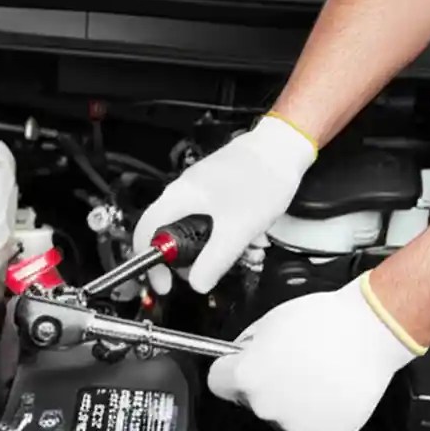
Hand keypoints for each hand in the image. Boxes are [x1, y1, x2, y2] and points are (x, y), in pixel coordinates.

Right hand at [132, 115, 314, 293]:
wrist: (284, 147)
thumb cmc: (262, 177)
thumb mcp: (238, 229)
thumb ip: (215, 260)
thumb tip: (198, 283)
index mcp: (180, 197)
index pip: (145, 233)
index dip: (149, 263)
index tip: (164, 282)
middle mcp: (185, 192)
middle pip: (170, 236)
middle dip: (191, 258)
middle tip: (208, 271)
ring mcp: (201, 191)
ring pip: (196, 231)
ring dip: (216, 248)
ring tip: (239, 251)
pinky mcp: (218, 192)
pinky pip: (213, 222)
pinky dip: (228, 235)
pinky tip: (247, 237)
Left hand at [207, 274, 419, 430]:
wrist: (372, 332)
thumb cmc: (327, 320)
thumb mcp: (271, 320)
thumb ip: (248, 345)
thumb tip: (241, 354)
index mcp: (247, 375)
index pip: (219, 382)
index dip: (230, 372)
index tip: (240, 370)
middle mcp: (266, 405)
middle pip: (254, 401)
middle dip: (269, 386)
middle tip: (295, 366)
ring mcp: (295, 424)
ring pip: (286, 416)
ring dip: (297, 403)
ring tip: (321, 377)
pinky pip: (315, 429)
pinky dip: (323, 416)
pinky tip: (334, 392)